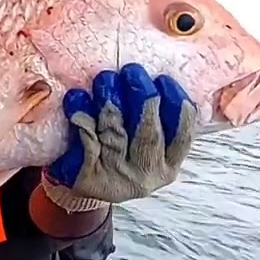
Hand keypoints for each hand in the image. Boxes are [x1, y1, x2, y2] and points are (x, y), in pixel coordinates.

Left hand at [44, 63, 196, 206]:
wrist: (87, 188)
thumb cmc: (122, 155)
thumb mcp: (147, 143)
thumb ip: (158, 117)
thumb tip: (156, 81)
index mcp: (168, 165)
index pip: (181, 136)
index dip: (175, 106)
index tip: (164, 79)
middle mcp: (147, 172)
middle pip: (149, 134)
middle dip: (142, 98)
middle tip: (132, 71)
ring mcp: (119, 175)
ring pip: (117, 135)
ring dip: (111, 102)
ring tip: (106, 78)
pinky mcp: (90, 176)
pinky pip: (88, 142)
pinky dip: (82, 117)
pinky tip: (77, 97)